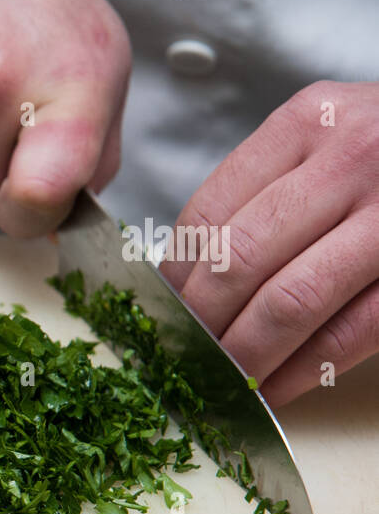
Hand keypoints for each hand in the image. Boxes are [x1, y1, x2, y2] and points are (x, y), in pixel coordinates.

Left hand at [160, 81, 378, 406]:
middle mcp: (351, 158)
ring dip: (245, 356)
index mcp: (307, 122)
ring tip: (221, 383)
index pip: (208, 214)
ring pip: (289, 302)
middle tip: (183, 359)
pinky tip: (275, 390)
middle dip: (201, 324)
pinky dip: (302, 371)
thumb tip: (184, 281)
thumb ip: (265, 192)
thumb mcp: (328, 140)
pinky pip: (350, 333)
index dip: (175, 280)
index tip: (162, 315)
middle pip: (239, 261)